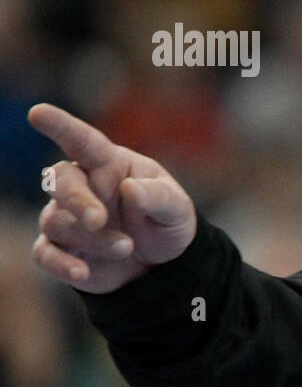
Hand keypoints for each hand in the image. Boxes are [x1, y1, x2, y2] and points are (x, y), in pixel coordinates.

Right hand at [28, 103, 197, 293]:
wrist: (163, 264)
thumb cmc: (166, 222)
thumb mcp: (177, 208)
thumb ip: (158, 197)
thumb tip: (130, 189)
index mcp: (110, 164)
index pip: (82, 141)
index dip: (61, 126)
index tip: (39, 113)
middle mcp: (84, 186)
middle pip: (60, 181)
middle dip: (77, 200)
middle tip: (98, 220)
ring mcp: (68, 218)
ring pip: (58, 222)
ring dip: (91, 239)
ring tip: (126, 248)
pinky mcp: (62, 249)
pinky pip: (45, 254)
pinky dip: (61, 264)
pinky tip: (83, 273)